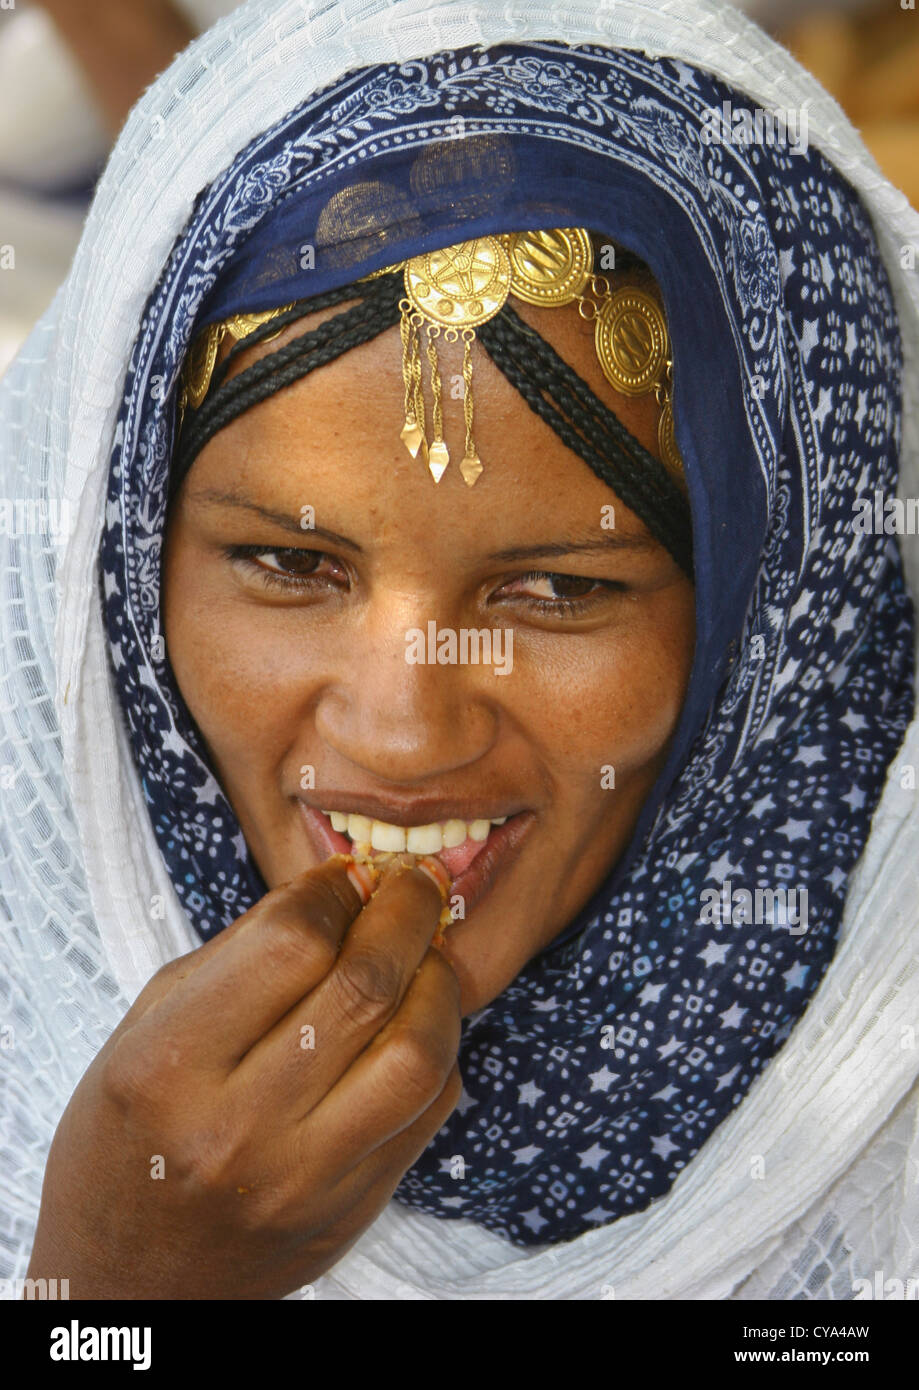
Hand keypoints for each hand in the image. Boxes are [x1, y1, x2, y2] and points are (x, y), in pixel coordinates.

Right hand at [26, 853, 461, 1298]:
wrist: (131, 1278)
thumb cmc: (131, 1131)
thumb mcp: (149, 1026)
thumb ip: (243, 954)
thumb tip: (342, 887)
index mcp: (169, 1068)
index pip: (290, 943)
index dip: (333, 890)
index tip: (346, 876)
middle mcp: (239, 1128)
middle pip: (364, 988)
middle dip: (406, 913)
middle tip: (413, 884)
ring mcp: (304, 1179)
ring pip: (419, 1053)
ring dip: (438, 982)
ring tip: (425, 955)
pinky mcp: (353, 1209)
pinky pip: (432, 1108)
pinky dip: (440, 1048)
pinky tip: (416, 1021)